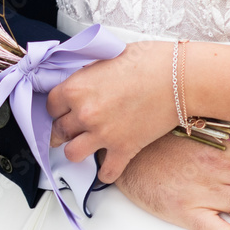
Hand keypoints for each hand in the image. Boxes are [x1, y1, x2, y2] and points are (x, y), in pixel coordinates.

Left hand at [48, 41, 176, 183]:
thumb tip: (83, 82)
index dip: (57, 108)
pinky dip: (106, 172)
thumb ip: (90, 74)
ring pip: (72, 154)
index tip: (63, 110)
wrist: (179, 77)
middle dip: (65, 129)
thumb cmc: (149, 62)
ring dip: (77, 150)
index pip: (50, 105)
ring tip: (85, 146)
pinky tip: (108, 165)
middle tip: (72, 129)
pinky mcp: (123, 149)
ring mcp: (103, 134)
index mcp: (77, 88)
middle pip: (59, 130)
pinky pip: (106, 172)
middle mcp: (85, 113)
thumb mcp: (108, 58)